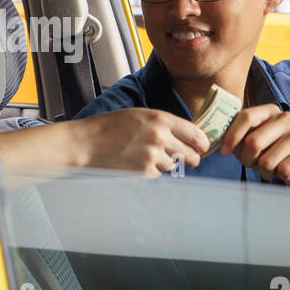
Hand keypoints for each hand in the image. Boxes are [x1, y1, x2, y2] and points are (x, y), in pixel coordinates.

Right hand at [77, 108, 210, 176]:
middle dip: (192, 158)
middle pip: (191, 154)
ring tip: (149, 156)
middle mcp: (160, 137)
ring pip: (174, 165)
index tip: (202, 146)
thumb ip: (162, 123)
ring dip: (167, 163)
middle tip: (190, 160)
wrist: (87, 143)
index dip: (202, 142)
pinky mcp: (144, 171)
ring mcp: (152, 156)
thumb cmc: (109, 126)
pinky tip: (138, 161)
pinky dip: (152, 170)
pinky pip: (158, 173)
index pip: (195, 133)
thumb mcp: (139, 115)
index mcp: (160, 119)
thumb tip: (183, 135)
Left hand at [219, 103, 289, 188]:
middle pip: (253, 142)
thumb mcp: (252, 141)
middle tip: (251, 163)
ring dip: (263, 171)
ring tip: (270, 168)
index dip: (232, 136)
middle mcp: (287, 118)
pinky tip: (284, 171)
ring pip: (267, 161)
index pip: (246, 117)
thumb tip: (220, 144)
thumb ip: (237, 138)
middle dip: (247, 159)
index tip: (224, 152)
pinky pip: (284, 170)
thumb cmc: (271, 151)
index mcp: (270, 111)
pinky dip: (279, 176)